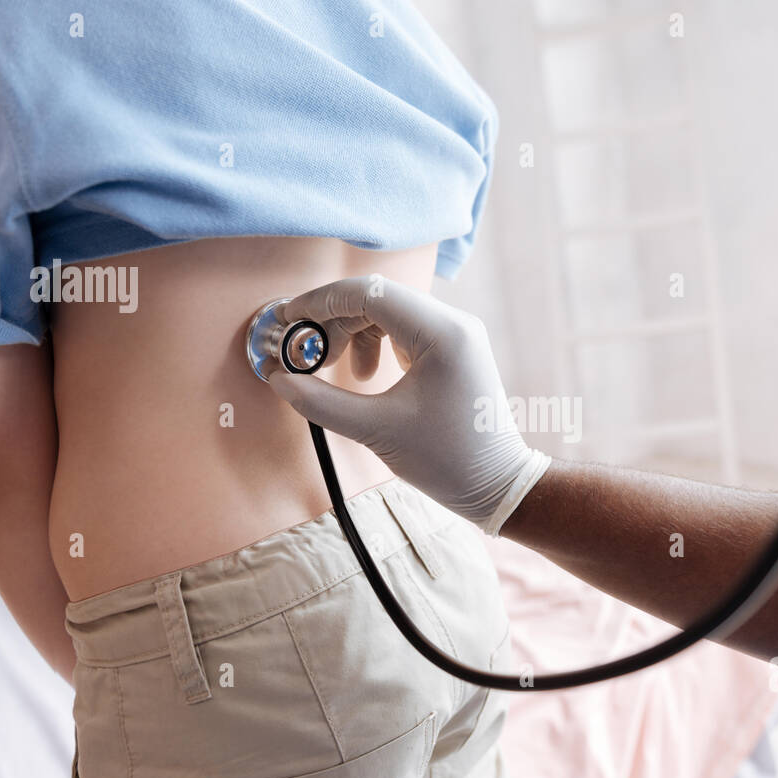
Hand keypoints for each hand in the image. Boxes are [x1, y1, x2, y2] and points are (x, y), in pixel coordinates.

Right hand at [266, 276, 550, 534]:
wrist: (497, 485)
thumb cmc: (449, 460)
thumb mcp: (376, 430)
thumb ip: (321, 401)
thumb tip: (279, 379)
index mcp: (442, 333)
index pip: (368, 293)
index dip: (320, 303)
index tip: (288, 321)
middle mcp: (453, 323)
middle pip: (376, 298)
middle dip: (334, 321)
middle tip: (307, 355)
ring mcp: (456, 335)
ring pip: (388, 312)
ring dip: (353, 333)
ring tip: (339, 370)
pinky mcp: (453, 350)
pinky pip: (404, 330)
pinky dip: (375, 343)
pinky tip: (366, 375)